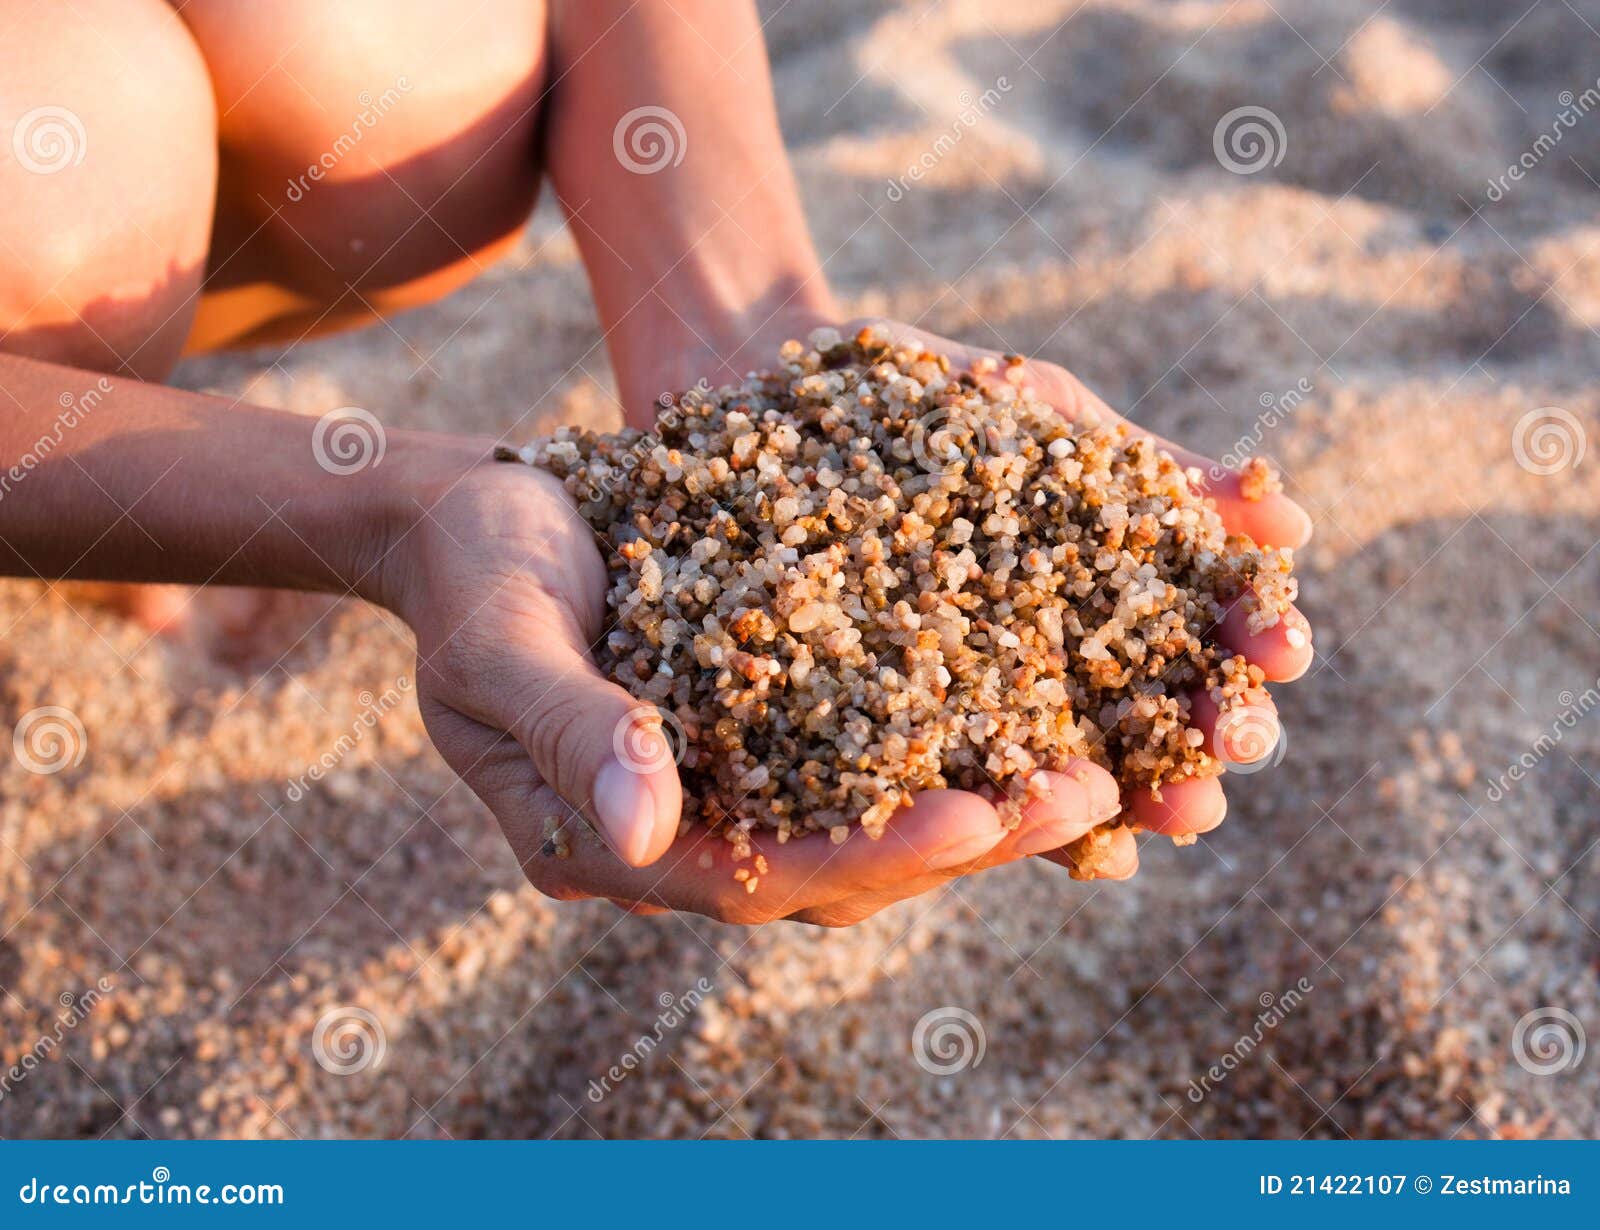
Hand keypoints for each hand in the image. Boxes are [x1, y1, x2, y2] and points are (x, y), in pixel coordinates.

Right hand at [378, 443, 1124, 925]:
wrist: (472, 516)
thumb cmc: (473, 570)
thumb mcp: (500, 643)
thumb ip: (571, 732)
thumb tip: (646, 837)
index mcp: (610, 842)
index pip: (756, 879)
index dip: (869, 855)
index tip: (975, 818)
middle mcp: (685, 833)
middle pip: (843, 868)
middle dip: (968, 838)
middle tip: (1089, 794)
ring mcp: (731, 783)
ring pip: (875, 817)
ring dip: (987, 797)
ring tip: (1102, 763)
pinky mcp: (769, 725)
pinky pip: (874, 749)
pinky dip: (957, 734)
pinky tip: (1048, 701)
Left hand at [835, 316, 1316, 878]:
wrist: (781, 388)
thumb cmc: (930, 401)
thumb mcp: (1048, 420)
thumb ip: (1157, 473)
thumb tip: (1293, 521)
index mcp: (1110, 605)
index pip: (1201, 642)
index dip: (1250, 650)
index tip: (1282, 647)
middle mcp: (1053, 676)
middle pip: (1149, 728)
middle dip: (1202, 738)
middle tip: (1235, 736)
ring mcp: (970, 713)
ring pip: (1060, 778)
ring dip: (1126, 798)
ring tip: (1174, 804)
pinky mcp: (876, 745)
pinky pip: (935, 797)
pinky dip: (991, 817)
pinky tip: (1031, 828)